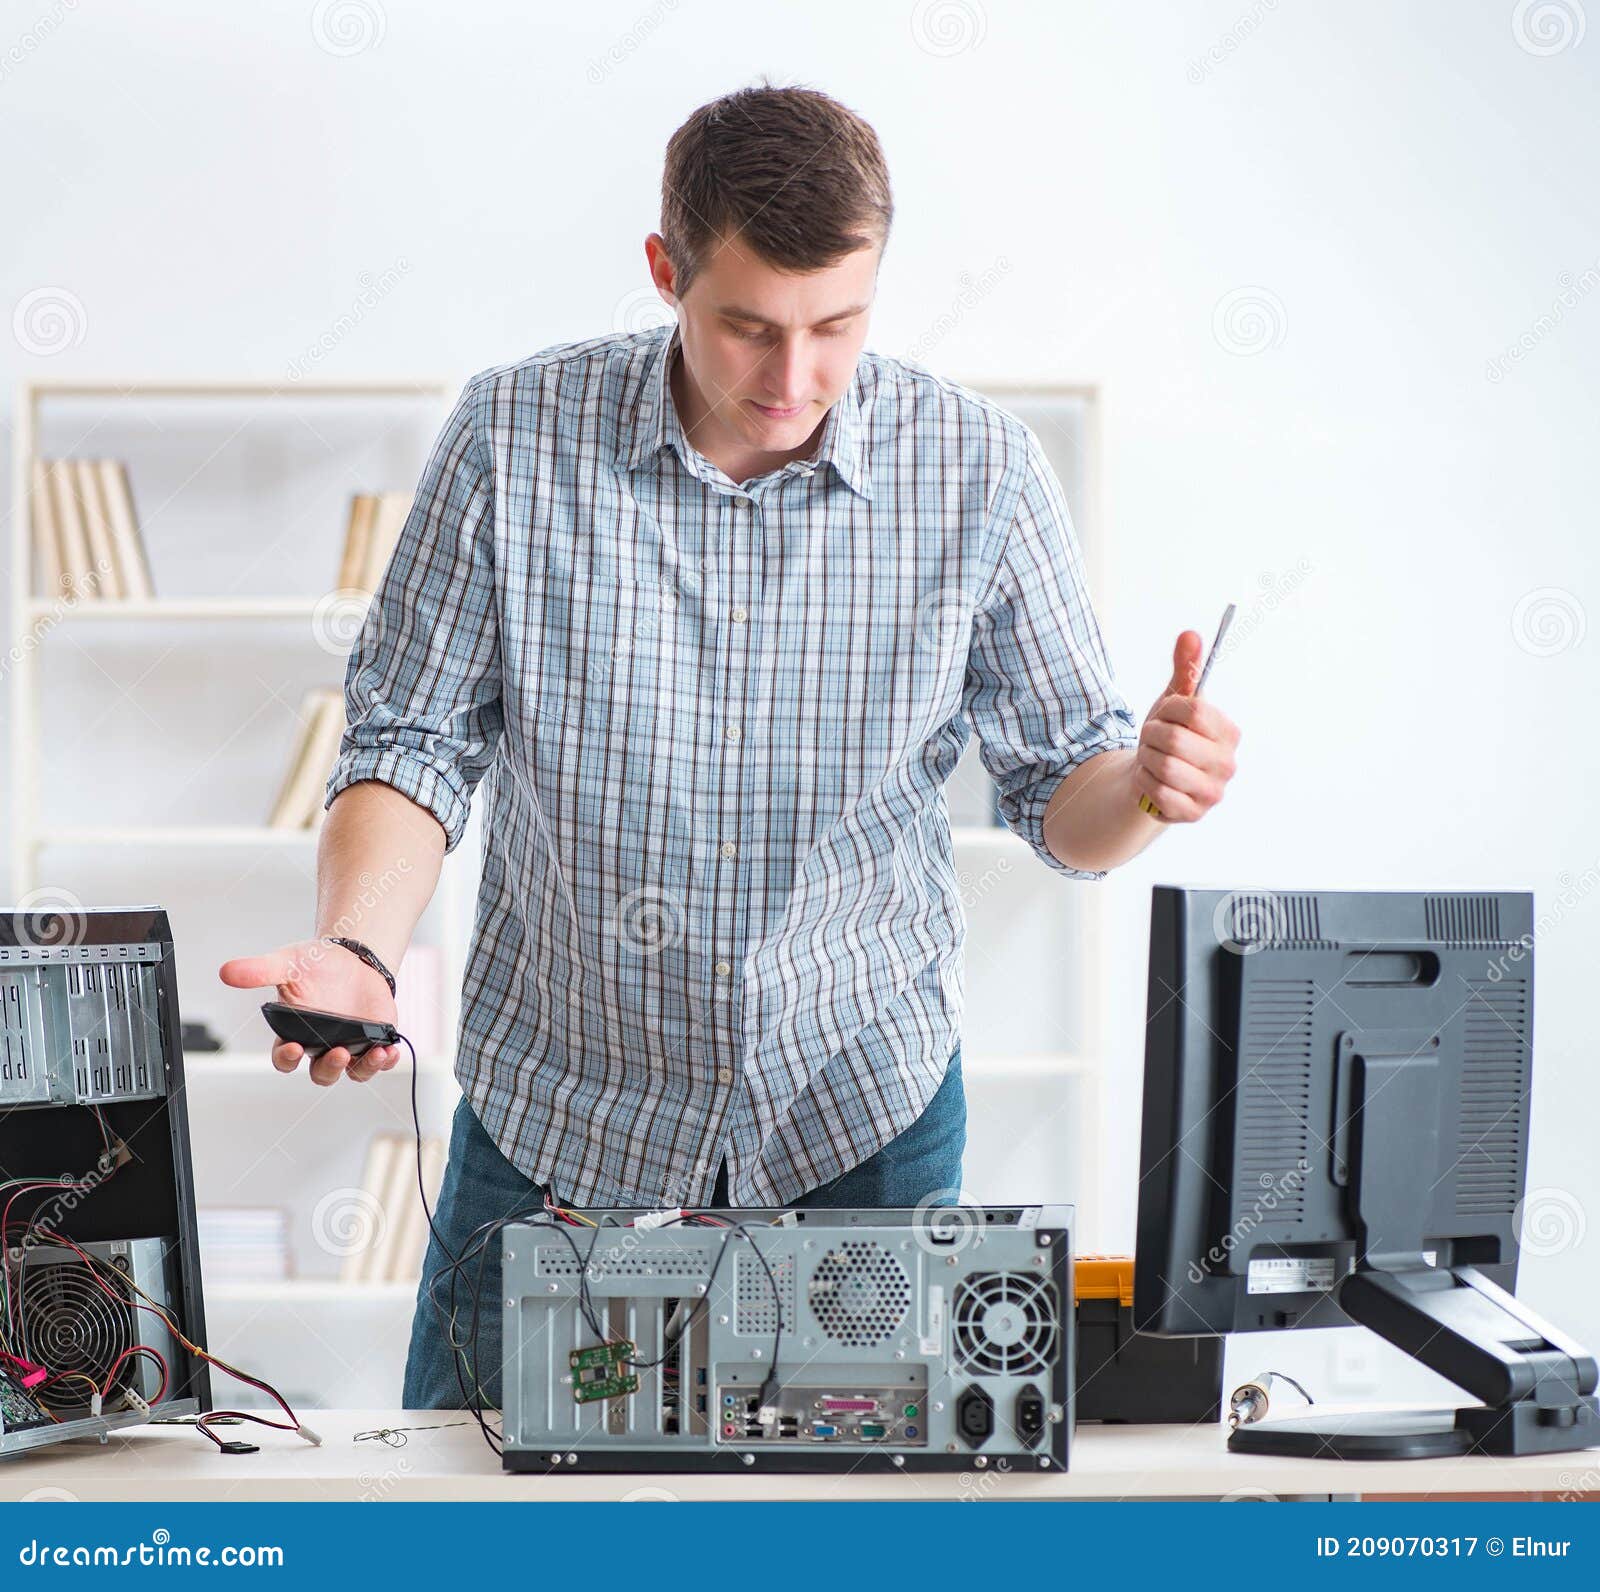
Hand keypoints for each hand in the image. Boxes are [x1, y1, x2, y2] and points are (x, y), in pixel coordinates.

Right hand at [217, 938, 401, 1086]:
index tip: (293, 1048)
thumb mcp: (288, 962)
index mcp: (295, 1034)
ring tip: (376, 1053)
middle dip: (330, 1068)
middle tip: (339, 1051)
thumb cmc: (315, 964)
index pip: (284, 1059)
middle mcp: (322, 1046)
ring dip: (365, 1067)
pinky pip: (380, 1060)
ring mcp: (350, 1046)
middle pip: (322, 1074)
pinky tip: (391, 1049)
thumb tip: (226, 972)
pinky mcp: (374, 1040)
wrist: (352, 957)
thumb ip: (260, 970)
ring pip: (353, 1072)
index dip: (286, 1059)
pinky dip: (387, 1060)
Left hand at [1132, 631, 1239, 822]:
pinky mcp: (1193, 814)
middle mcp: (1228, 763)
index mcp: (1228, 731)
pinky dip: (1144, 783)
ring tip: (1152, 759)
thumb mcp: (1174, 700)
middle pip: (1175, 740)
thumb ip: (1186, 668)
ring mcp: (1213, 792)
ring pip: (1164, 767)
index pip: (1193, 710)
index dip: (1167, 710)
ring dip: (1146, 760)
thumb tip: (1190, 634)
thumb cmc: (1167, 735)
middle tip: (1152, 740)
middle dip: (1151, 737)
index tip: (1163, 715)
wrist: (1150, 775)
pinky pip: (1157, 794)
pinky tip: (1150, 780)